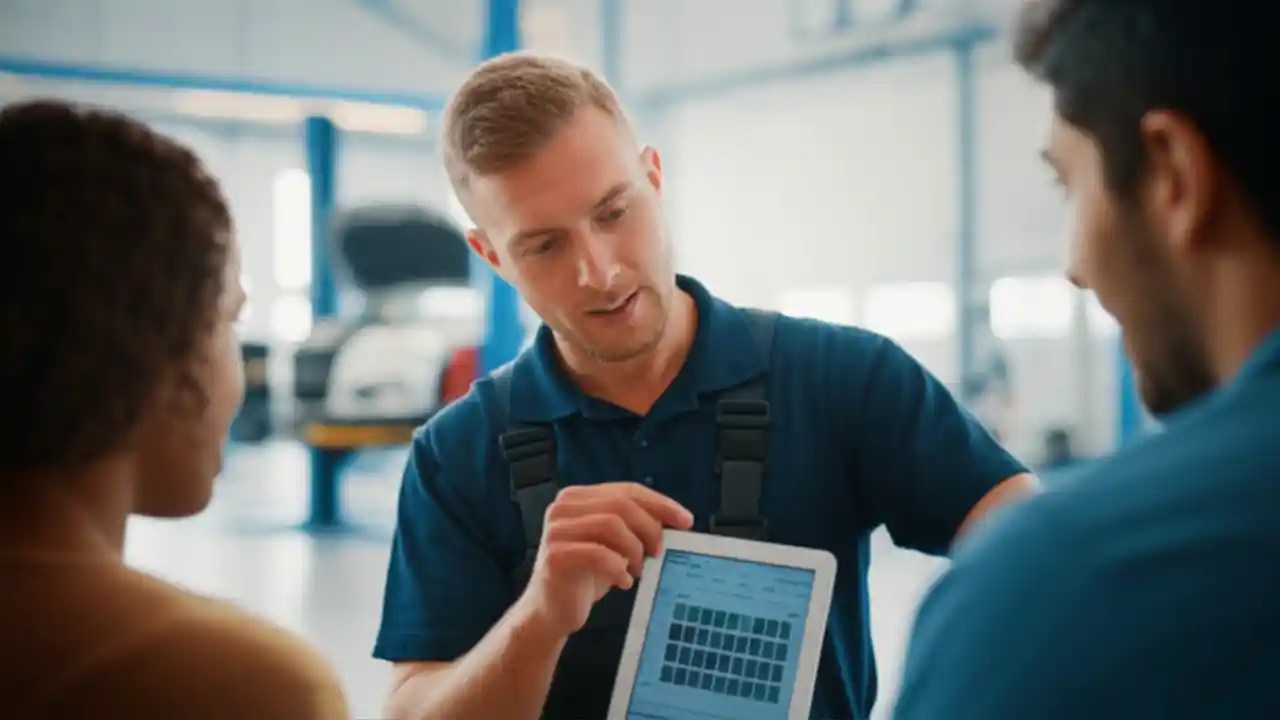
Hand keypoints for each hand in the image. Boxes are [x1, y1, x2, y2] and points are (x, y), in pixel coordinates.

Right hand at [517, 482, 693, 639]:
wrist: (551, 611)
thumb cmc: (586, 575)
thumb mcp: (612, 544)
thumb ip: (632, 525)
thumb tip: (675, 520)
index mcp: (577, 497)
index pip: (626, 490)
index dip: (660, 503)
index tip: (686, 521)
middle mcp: (562, 507)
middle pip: (620, 504)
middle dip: (649, 527)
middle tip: (658, 552)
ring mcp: (556, 530)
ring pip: (611, 524)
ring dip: (633, 549)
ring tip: (637, 570)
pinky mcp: (555, 556)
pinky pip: (599, 554)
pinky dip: (619, 569)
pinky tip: (623, 582)